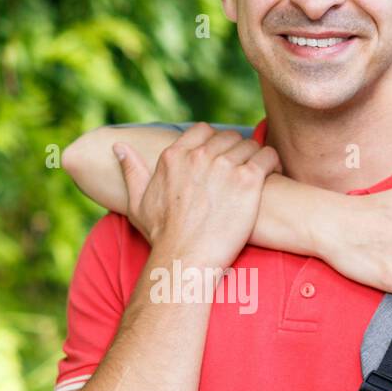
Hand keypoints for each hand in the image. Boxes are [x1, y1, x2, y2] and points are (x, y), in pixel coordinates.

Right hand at [112, 123, 280, 268]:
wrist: (185, 259)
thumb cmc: (162, 237)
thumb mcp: (138, 203)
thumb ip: (131, 171)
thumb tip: (119, 148)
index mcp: (174, 156)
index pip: (203, 131)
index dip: (215, 142)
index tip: (221, 158)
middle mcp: (199, 156)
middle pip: (229, 137)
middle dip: (236, 150)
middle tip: (242, 170)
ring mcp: (224, 166)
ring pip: (250, 145)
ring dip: (255, 157)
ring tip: (258, 174)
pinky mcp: (247, 180)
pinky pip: (268, 157)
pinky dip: (272, 163)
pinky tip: (271, 175)